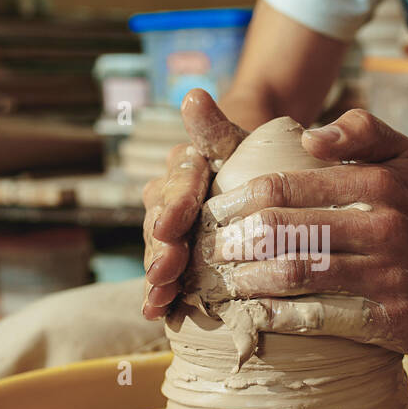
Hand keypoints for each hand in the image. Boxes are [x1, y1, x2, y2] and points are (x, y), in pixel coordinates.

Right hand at [141, 89, 246, 319]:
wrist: (254, 175)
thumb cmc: (251, 156)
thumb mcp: (238, 140)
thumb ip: (215, 126)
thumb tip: (193, 97)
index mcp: (184, 166)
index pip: (178, 184)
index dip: (175, 205)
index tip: (170, 225)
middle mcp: (170, 195)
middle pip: (162, 221)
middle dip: (162, 248)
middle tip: (165, 271)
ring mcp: (170, 227)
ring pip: (159, 249)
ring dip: (157, 275)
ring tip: (158, 297)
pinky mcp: (177, 254)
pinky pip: (165, 273)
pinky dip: (159, 293)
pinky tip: (154, 311)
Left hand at [199, 109, 407, 355]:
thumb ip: (361, 130)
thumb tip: (308, 134)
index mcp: (376, 183)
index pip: (285, 186)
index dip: (237, 199)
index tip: (212, 210)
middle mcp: (380, 226)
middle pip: (282, 230)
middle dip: (233, 240)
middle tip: (207, 248)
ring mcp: (384, 275)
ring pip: (295, 273)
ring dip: (247, 278)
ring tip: (222, 280)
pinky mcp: (388, 320)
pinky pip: (320, 317)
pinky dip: (280, 315)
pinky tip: (255, 313)